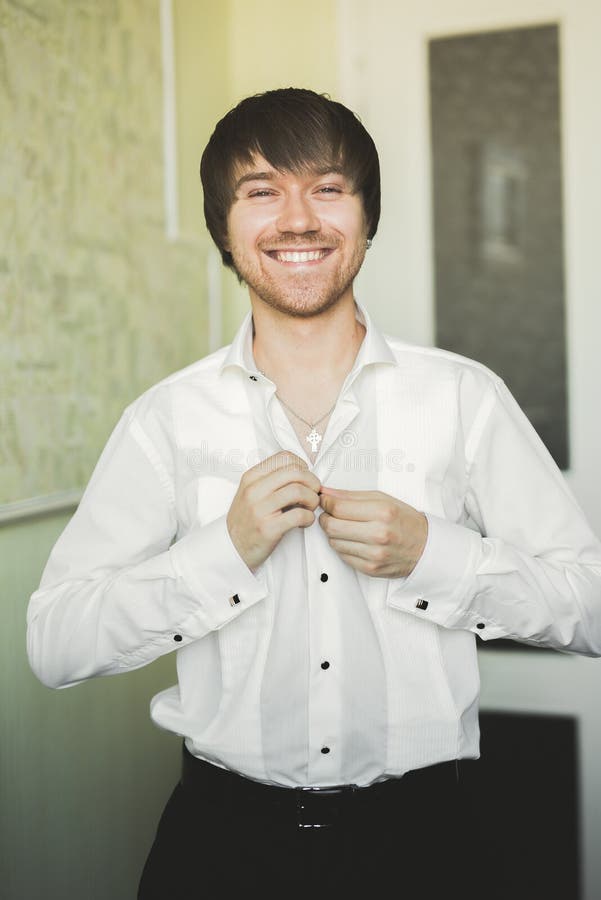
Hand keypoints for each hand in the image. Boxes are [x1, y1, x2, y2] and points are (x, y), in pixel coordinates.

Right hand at [227, 451, 320, 570]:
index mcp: (251, 477)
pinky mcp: (268, 528)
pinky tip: (304, 521)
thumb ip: (271, 480)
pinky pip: (299, 515)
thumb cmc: (246, 519)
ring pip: (298, 491)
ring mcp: (259, 509)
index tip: (305, 479)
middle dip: (312, 482)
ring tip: (309, 508)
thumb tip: (302, 472)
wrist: (231, 547)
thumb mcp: (250, 492)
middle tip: (314, 493)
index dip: (302, 466)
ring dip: (312, 499)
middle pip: (295, 472)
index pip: (284, 457)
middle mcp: (254, 490)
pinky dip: (309, 517)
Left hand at [318, 487, 427, 577]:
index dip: (326, 503)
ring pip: (334, 542)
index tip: (325, 501)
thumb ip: (352, 496)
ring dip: (333, 533)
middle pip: (332, 526)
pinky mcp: (370, 568)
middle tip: (329, 514)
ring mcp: (374, 554)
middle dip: (325, 518)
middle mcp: (378, 534)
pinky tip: (353, 540)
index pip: (338, 507)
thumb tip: (327, 492)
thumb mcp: (383, 499)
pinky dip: (342, 546)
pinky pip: (342, 555)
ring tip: (345, 527)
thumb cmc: (405, 521)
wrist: (425, 548)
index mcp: (382, 513)